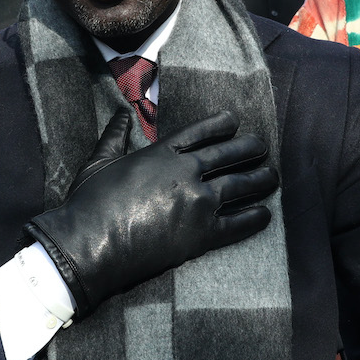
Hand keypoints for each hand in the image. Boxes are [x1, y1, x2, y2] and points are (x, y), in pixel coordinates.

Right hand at [25, 109, 278, 315]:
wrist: (89, 245)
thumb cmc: (87, 204)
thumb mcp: (98, 162)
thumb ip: (114, 136)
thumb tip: (120, 114)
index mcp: (161, 153)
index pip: (202, 132)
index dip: (223, 125)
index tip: (236, 122)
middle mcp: (185, 172)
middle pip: (229, 155)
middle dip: (250, 149)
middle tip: (262, 147)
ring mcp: (197, 202)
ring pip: (241, 185)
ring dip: (261, 179)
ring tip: (272, 177)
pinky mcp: (202, 235)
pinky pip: (239, 223)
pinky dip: (255, 218)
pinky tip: (265, 215)